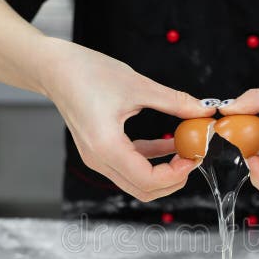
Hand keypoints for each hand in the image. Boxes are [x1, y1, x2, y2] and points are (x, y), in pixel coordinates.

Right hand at [39, 38, 214, 201]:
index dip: (177, 174)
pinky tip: (168, 144)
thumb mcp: (138, 85)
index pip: (148, 180)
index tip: (195, 156)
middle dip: (174, 179)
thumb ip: (174, 102)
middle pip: (144, 190)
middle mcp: (99, 160)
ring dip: (164, 172)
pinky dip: (151, 161)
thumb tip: (203, 110)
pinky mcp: (99, 152)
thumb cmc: (88, 72)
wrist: (55, 68)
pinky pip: (130, 167)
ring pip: (137, 183)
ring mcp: (97, 159)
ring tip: (185, 150)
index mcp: (107, 147)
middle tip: (194, 157)